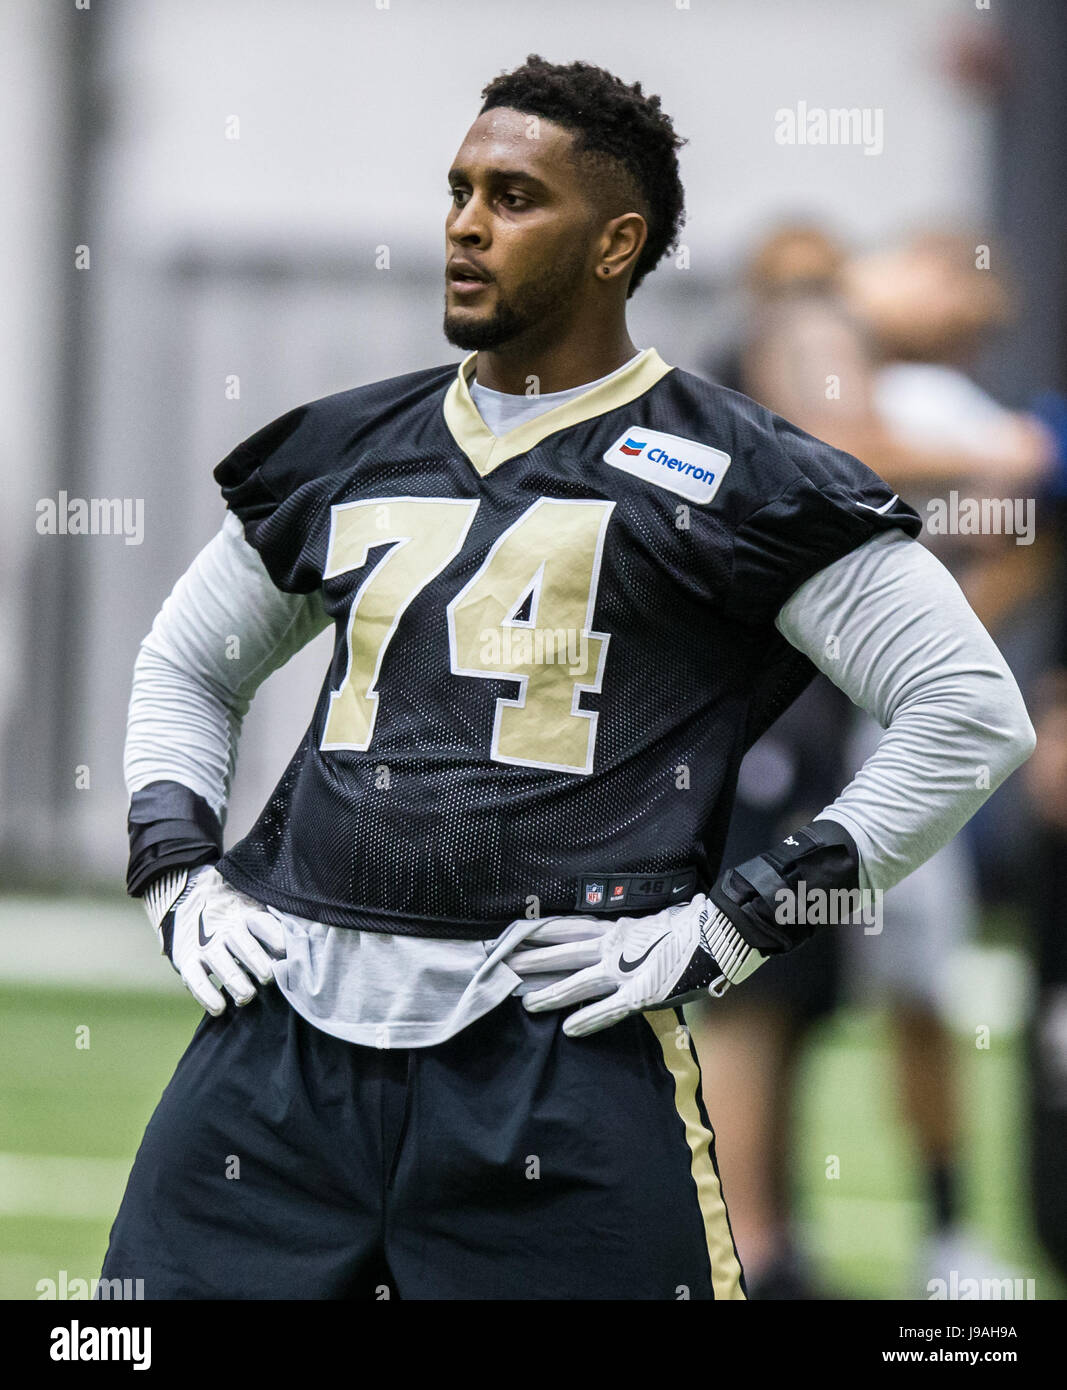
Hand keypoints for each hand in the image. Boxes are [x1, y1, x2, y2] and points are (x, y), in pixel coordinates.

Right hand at [142, 864, 284, 1015]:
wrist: (194, 900)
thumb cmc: (238, 915)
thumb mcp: (256, 910)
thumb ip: (276, 929)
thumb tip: (302, 949)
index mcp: (247, 915)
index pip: (263, 925)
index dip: (276, 939)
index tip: (286, 953)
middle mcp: (226, 930)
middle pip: (243, 945)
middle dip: (257, 963)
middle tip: (267, 978)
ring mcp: (205, 946)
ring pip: (221, 964)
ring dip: (235, 981)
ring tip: (247, 996)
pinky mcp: (187, 961)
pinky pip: (195, 980)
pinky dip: (206, 995)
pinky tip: (219, 1009)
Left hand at [508, 893, 764, 1036]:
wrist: (717, 932)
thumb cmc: (688, 926)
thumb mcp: (650, 923)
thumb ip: (629, 934)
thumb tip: (617, 936)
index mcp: (615, 928)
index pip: (567, 928)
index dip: (539, 933)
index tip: (511, 934)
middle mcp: (613, 946)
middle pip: (562, 952)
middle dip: (531, 959)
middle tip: (499, 963)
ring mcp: (625, 970)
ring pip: (578, 980)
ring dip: (550, 992)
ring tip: (524, 1002)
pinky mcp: (642, 992)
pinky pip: (610, 1008)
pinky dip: (588, 1019)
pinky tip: (568, 1029)